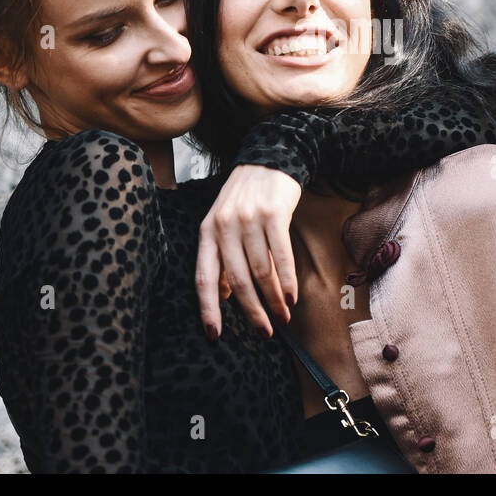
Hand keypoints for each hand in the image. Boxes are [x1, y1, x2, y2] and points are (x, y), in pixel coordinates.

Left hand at [196, 165, 301, 339]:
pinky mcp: (274, 214)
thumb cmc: (245, 198)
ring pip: (261, 271)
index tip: (214, 336)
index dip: (207, 309)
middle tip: (265, 332)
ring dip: (274, 300)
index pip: (203, 277)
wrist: (269, 159)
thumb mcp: (223, 224)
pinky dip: (287, 280)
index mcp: (207, 232)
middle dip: (252, 312)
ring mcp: (248, 219)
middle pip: (237, 281)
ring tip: (283, 317)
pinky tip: (292, 297)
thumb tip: (222, 295)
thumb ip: (221, 257)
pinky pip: (281, 256)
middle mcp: (224, 226)